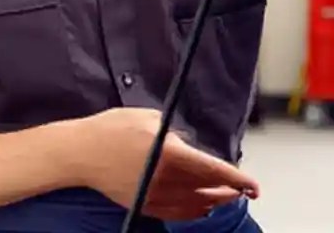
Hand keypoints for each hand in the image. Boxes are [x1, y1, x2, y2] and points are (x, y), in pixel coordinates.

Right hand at [71, 107, 259, 220]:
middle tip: (245, 189)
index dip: (238, 180)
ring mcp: (153, 195)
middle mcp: (165, 179)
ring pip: (194, 206)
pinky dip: (193, 213)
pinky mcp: (142, 204)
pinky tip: (202, 208)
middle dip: (230, 191)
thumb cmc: (113, 129)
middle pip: (208, 191)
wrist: (79, 153)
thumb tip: (189, 146)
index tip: (253, 186)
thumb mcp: (152, 118)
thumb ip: (176, 134)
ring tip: (228, 197)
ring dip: (214, 202)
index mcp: (171, 154)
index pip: (214, 171)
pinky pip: (175, 214)